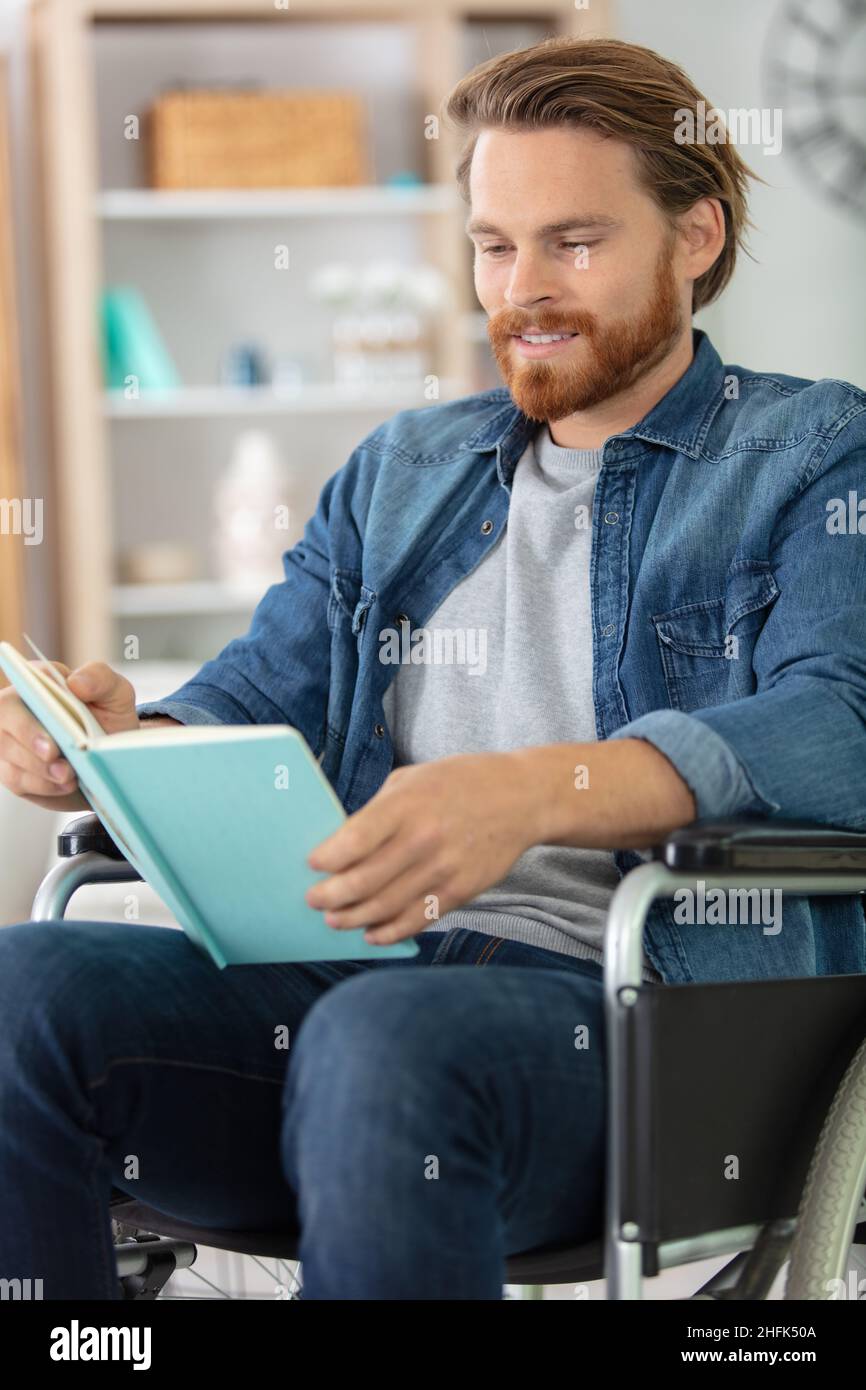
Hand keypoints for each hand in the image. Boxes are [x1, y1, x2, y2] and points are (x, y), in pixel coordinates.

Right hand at [0, 660, 139, 810]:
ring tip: (69, 775)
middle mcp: (17, 707)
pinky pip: (16, 779)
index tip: (51, 727)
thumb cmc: (108, 718)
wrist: (111, 757)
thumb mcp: (115, 694)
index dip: (31, 701)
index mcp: (39, 681)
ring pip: (7, 753)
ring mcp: (10, 740)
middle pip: (4, 719)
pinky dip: (43, 785)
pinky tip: (66, 785)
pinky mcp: (13, 769)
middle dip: (29, 739)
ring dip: (39, 768)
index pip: (22, 682)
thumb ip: (100, 678)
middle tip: (55, 756)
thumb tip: (76, 682)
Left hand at [304, 751, 537, 944]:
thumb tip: (339, 846)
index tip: (311, 865)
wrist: (522, 798)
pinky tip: (371, 933)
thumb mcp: (412, 779)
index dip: (327, 859)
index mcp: (406, 805)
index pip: (354, 839)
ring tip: (334, 920)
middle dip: (330, 896)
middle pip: (364, 881)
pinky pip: (417, 919)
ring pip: (386, 907)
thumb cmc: (458, 783)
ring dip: (353, 919)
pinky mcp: (461, 891)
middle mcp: (424, 838)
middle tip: (313, 900)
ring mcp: (443, 868)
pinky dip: (389, 932)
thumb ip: (377, 811)